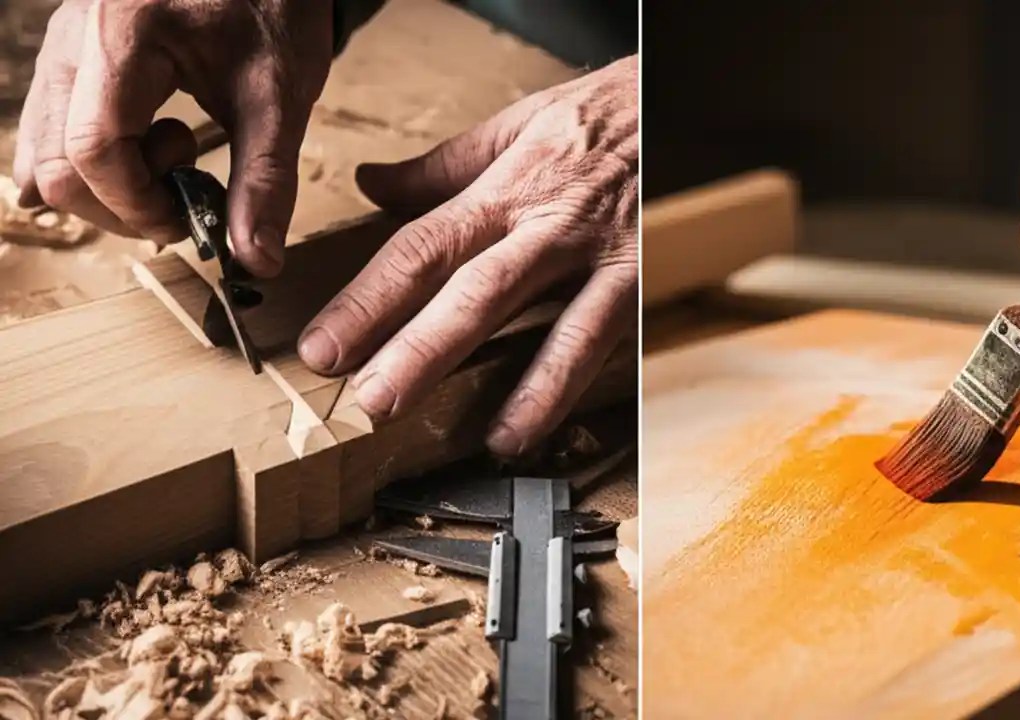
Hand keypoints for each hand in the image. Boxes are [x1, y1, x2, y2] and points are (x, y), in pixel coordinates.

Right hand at [12, 0, 332, 276]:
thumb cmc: (274, 5)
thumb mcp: (281, 94)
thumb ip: (266, 181)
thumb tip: (256, 262)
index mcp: (123, 36)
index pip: (93, 151)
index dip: (138, 206)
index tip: (192, 221)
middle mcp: (74, 38)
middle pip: (57, 161)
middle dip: (121, 206)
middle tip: (190, 199)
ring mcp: (64, 43)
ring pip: (46, 147)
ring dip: (109, 184)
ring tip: (181, 158)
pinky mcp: (72, 53)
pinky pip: (52, 124)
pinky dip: (92, 160)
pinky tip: (145, 158)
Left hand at [298, 56, 637, 456]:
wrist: (685, 94)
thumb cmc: (604, 112)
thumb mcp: (519, 121)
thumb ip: (444, 164)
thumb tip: (373, 184)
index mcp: (509, 187)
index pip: (424, 247)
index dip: (371, 299)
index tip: (325, 345)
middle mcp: (551, 226)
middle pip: (476, 293)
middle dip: (420, 350)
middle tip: (369, 400)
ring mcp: (603, 256)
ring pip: (553, 327)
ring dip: (517, 388)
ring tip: (481, 439)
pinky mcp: (645, 277)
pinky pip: (606, 341)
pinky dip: (571, 388)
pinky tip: (540, 427)